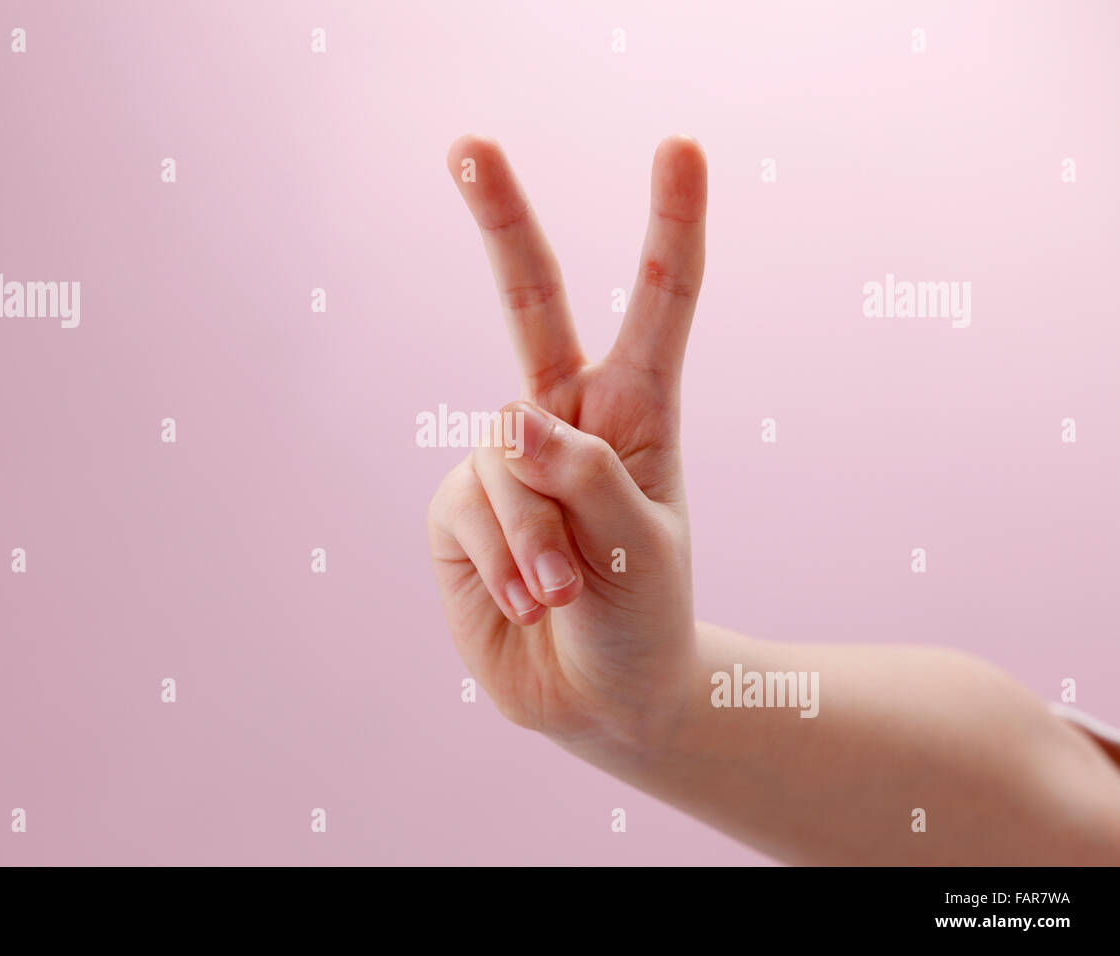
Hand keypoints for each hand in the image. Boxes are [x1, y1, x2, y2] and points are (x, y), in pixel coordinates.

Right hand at [428, 134, 707, 750]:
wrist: (601, 699)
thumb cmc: (644, 616)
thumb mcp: (642, 548)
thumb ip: (585, 477)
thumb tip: (510, 418)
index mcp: (635, 410)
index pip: (658, 305)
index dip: (669, 225)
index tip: (678, 146)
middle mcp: (563, 418)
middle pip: (528, 302)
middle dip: (499, 221)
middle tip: (468, 143)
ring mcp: (504, 462)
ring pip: (502, 458)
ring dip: (537, 537)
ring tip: (566, 592)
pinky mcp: (457, 508)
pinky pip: (469, 510)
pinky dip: (504, 559)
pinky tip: (530, 598)